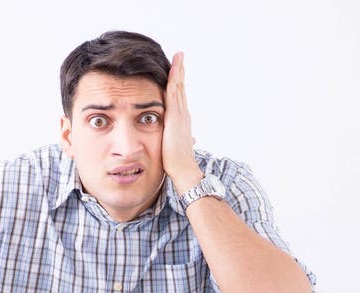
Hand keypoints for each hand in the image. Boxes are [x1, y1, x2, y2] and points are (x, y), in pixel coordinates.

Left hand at [162, 52, 201, 193]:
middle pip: (181, 88)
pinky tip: (174, 69)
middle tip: (180, 56)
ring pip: (179, 87)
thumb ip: (177, 141)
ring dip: (178, 71)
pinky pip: (174, 93)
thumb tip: (185, 142)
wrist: (183, 169)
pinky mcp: (175, 116)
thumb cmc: (177, 163)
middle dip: (180, 72)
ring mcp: (180, 114)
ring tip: (179, 56)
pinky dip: (174, 80)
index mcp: (182, 121)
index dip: (179, 84)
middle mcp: (183, 115)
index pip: (179, 99)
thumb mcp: (175, 147)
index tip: (178, 72)